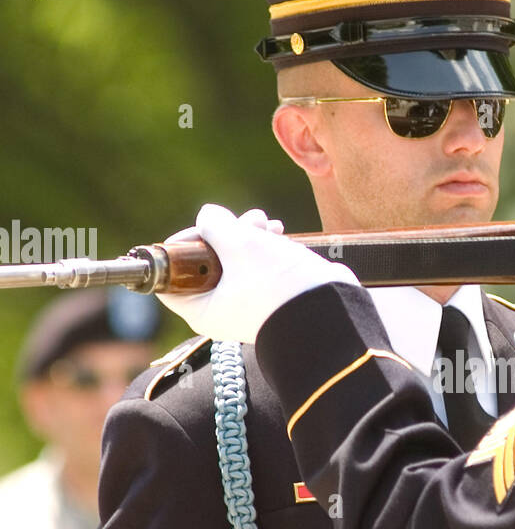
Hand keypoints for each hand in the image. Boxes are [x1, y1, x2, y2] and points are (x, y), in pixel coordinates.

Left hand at [156, 204, 358, 341]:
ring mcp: (246, 303)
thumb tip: (208, 216)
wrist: (329, 311)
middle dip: (223, 234)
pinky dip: (263, 246)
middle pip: (204, 263)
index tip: (203, 229)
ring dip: (247, 235)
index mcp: (202, 309)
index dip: (182, 246)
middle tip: (241, 222)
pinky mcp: (268, 296)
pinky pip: (255, 267)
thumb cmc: (279, 286)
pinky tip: (277, 234)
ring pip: (234, 260)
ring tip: (266, 225)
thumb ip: (215, 225)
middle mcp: (221, 310)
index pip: (170, 279)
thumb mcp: (239, 245)